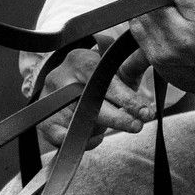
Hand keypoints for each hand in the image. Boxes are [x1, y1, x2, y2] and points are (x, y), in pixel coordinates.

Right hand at [37, 35, 152, 148]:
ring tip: (122, 126)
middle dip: (118, 118)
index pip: (104, 81)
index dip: (127, 99)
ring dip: (103, 128)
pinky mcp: (44, 121)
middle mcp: (60, 77)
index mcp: (80, 59)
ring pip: (79, 121)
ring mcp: (50, 100)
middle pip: (91, 103)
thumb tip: (151, 52)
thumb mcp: (116, 67)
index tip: (146, 112)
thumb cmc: (99, 75)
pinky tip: (97, 136)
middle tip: (138, 126)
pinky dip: (84, 141)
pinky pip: (65, 138)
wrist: (67, 83)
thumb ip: (133, 63)